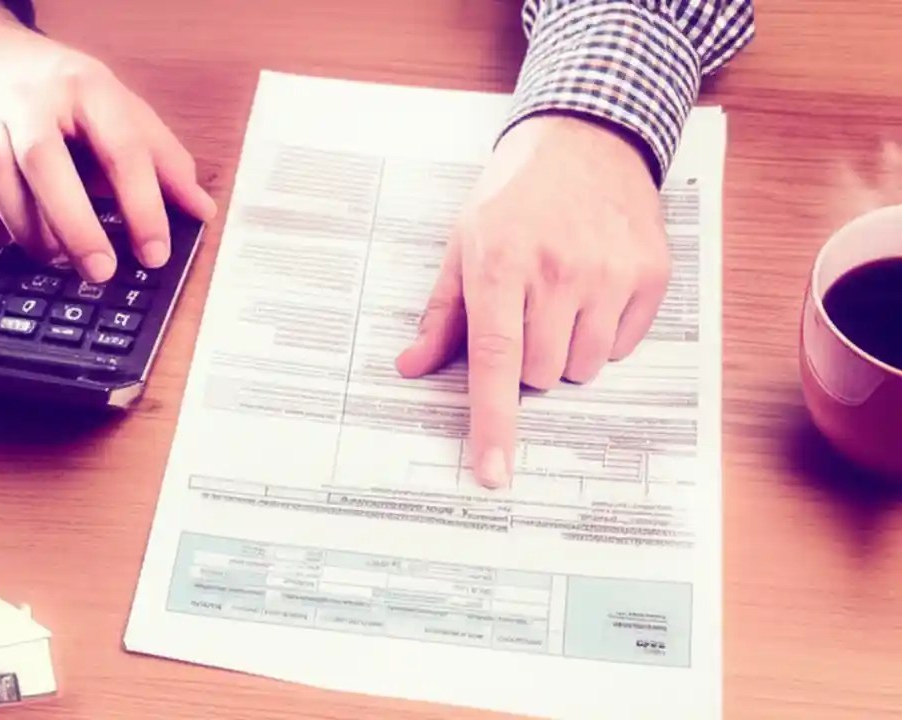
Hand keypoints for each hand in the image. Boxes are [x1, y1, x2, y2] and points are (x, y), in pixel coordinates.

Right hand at [0, 0, 215, 281]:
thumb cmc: (59, 92)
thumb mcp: (119, 110)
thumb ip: (164, 160)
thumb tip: (202, 211)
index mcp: (86, 86)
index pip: (122, 148)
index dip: (143, 206)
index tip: (155, 253)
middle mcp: (28, 101)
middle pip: (47, 165)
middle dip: (77, 227)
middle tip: (102, 272)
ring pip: (5, 194)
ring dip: (39, 239)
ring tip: (65, 258)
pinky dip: (3, 237)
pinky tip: (23, 233)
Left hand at [395, 114, 669, 488]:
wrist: (586, 138)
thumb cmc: (513, 196)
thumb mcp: (464, 244)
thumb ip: (442, 313)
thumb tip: (411, 367)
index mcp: (500, 265)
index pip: (493, 362)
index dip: (492, 423)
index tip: (493, 472)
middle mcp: (557, 271)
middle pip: (541, 376)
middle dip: (528, 363)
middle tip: (526, 313)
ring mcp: (610, 272)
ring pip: (584, 368)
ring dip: (567, 351)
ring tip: (560, 298)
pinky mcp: (651, 273)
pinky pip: (625, 347)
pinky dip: (606, 334)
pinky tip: (595, 289)